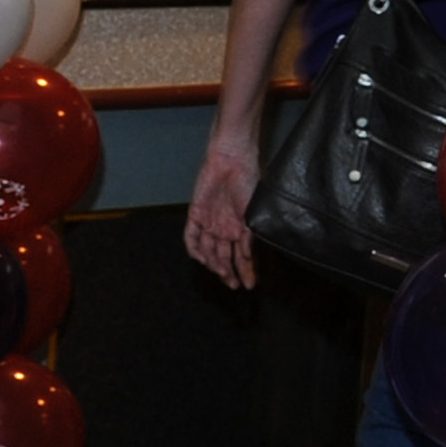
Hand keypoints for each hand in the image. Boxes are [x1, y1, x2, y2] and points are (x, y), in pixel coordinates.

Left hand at [182, 136, 261, 287]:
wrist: (232, 160)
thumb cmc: (249, 181)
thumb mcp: (254, 211)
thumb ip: (249, 236)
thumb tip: (246, 257)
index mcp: (241, 227)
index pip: (243, 255)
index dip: (247, 271)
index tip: (250, 286)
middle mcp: (225, 228)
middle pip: (224, 256)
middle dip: (228, 272)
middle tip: (233, 286)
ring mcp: (209, 223)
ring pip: (208, 250)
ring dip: (214, 264)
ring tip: (221, 274)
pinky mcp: (195, 215)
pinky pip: (191, 238)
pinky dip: (195, 250)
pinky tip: (202, 259)